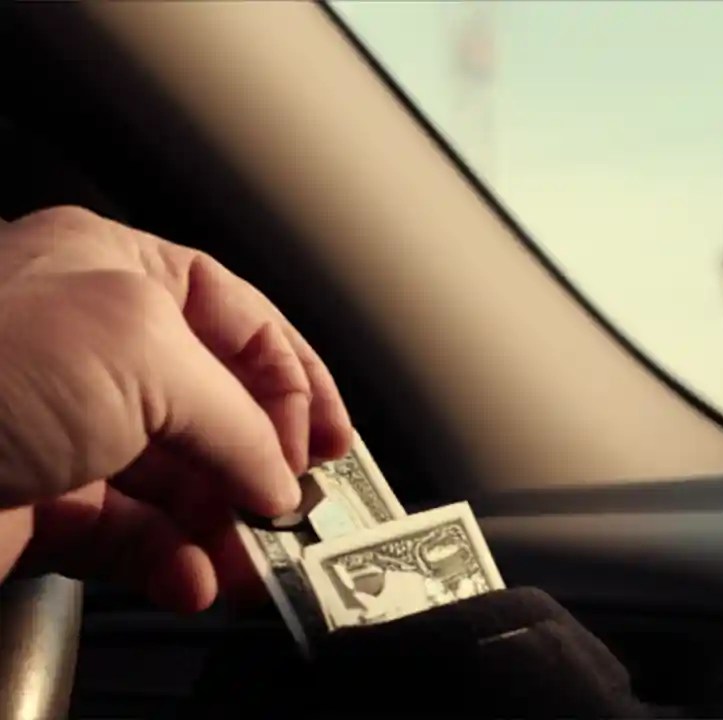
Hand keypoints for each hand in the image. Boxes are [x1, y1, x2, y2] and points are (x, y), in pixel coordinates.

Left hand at [0, 206, 352, 611]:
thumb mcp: (142, 354)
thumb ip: (235, 414)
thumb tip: (280, 475)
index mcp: (115, 272)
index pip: (239, 319)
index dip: (295, 380)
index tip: (330, 442)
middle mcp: (90, 345)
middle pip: (214, 406)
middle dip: (264, 463)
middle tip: (301, 510)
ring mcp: (61, 427)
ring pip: (177, 480)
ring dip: (226, 525)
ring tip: (260, 561)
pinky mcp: (34, 505)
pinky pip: (129, 534)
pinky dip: (171, 561)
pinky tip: (193, 578)